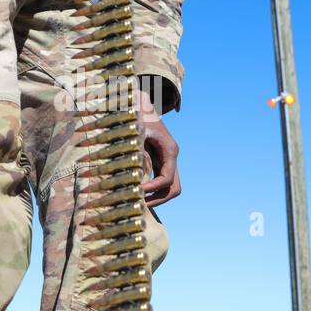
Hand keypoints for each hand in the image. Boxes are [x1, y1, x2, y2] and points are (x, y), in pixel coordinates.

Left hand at [138, 90, 180, 208]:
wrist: (144, 105)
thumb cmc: (140, 115)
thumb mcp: (138, 129)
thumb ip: (138, 148)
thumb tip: (136, 169)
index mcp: (170, 151)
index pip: (167, 179)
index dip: (153, 188)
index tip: (138, 191)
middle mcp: (171, 158)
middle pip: (174, 188)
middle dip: (159, 199)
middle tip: (141, 206)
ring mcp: (167, 161)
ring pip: (169, 187)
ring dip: (156, 197)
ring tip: (137, 201)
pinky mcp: (160, 161)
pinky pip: (160, 181)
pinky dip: (151, 189)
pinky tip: (136, 192)